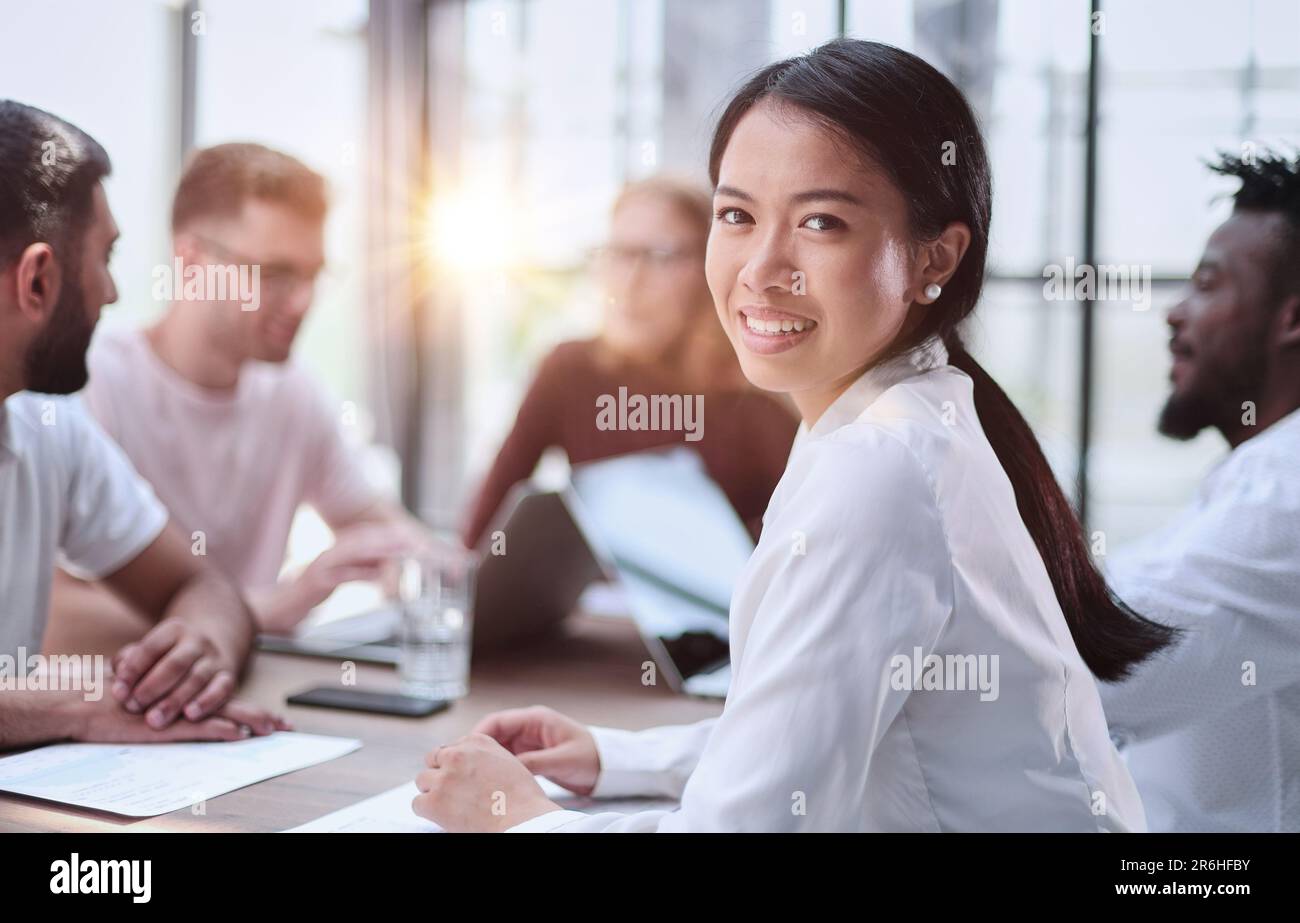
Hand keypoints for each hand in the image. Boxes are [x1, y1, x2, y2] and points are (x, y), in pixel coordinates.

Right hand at [75, 695, 290, 742]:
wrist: (85, 701)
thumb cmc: (112, 701)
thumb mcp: (145, 699)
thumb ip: (165, 700)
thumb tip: (180, 713)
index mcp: (183, 696)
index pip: (224, 702)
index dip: (249, 712)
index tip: (272, 720)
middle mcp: (186, 700)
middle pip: (233, 706)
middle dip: (260, 717)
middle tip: (284, 726)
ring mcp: (178, 711)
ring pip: (224, 714)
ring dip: (251, 721)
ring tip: (274, 728)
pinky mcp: (167, 724)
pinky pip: (201, 728)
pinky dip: (222, 730)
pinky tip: (240, 734)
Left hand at [110, 620, 241, 727]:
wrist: (208, 649)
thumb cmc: (165, 657)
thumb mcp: (147, 651)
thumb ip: (128, 662)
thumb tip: (118, 677)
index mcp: (173, 630)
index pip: (150, 649)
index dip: (133, 670)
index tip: (118, 693)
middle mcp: (197, 642)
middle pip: (175, 664)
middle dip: (152, 688)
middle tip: (133, 707)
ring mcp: (215, 660)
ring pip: (197, 679)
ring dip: (174, 701)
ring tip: (154, 720)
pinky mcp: (228, 677)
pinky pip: (222, 689)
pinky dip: (207, 702)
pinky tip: (190, 716)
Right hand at [299, 524, 421, 608]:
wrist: (281, 607)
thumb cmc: (310, 594)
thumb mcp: (338, 577)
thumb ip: (357, 569)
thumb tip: (380, 566)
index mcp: (332, 552)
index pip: (360, 536)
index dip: (381, 533)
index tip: (402, 533)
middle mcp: (327, 555)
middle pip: (359, 540)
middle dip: (384, 538)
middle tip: (405, 540)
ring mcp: (321, 567)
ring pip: (353, 554)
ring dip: (377, 552)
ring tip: (396, 553)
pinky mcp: (317, 583)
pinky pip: (344, 576)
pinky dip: (362, 574)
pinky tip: (377, 576)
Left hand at [413, 733, 559, 831]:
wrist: (522, 819)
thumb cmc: (521, 796)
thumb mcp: (506, 760)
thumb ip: (483, 756)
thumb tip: (468, 765)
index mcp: (476, 741)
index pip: (451, 747)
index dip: (454, 764)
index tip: (461, 777)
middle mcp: (457, 755)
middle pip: (432, 759)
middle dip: (439, 774)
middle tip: (452, 791)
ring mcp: (444, 778)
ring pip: (422, 780)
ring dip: (432, 791)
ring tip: (450, 805)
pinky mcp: (434, 801)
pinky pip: (417, 804)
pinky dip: (427, 811)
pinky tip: (444, 816)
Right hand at [472, 705, 599, 796]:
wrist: (607, 767)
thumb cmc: (590, 757)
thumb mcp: (562, 760)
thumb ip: (535, 762)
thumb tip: (505, 769)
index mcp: (536, 719)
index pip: (497, 721)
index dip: (478, 735)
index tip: (466, 751)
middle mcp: (528, 727)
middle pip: (492, 734)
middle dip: (476, 749)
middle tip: (462, 766)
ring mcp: (527, 742)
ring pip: (496, 748)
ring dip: (485, 760)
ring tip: (471, 776)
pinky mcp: (529, 755)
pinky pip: (506, 760)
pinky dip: (496, 768)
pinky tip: (488, 781)